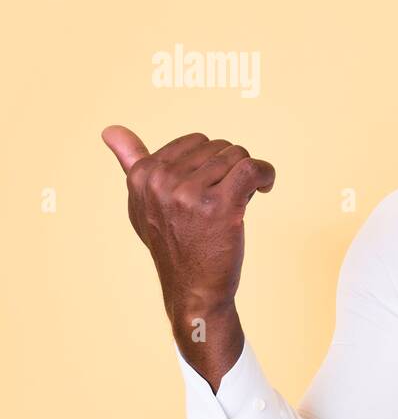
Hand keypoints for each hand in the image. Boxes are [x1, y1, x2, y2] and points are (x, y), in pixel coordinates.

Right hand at [101, 125, 275, 320]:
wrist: (193, 289)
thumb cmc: (172, 244)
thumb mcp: (142, 203)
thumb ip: (132, 163)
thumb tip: (109, 129)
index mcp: (142, 175)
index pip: (194, 142)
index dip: (211, 163)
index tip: (211, 185)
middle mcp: (161, 181)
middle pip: (219, 147)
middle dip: (229, 169)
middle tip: (225, 198)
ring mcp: (189, 194)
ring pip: (237, 156)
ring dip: (247, 176)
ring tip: (239, 200)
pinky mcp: (219, 205)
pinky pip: (252, 168)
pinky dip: (266, 173)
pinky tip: (264, 188)